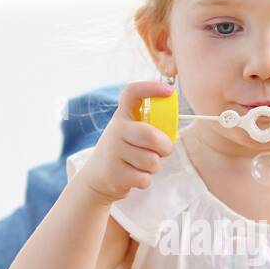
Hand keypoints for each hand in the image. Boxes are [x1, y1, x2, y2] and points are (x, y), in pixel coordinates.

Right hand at [74, 81, 174, 204]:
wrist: (97, 177)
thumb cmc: (124, 151)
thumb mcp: (130, 133)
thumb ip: (150, 128)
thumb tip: (172, 134)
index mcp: (123, 116)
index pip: (132, 93)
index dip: (151, 88)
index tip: (169, 92)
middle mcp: (116, 130)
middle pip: (150, 136)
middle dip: (165, 147)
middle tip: (164, 150)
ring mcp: (114, 152)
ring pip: (151, 161)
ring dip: (154, 166)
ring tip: (142, 164)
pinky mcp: (115, 174)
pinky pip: (145, 178)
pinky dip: (145, 180)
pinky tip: (134, 176)